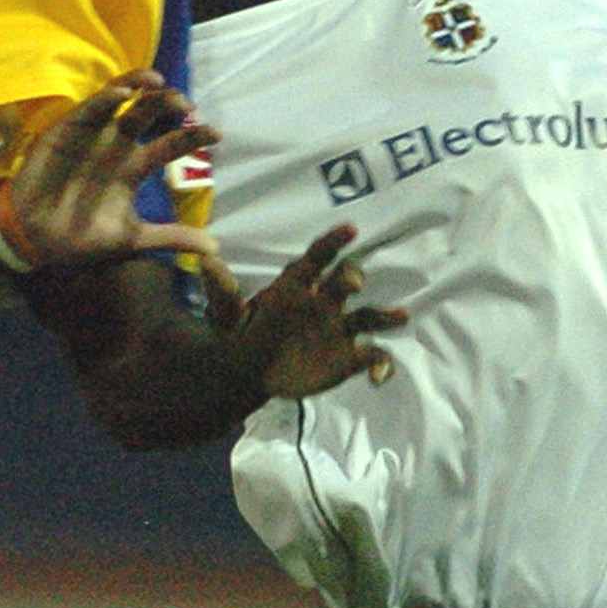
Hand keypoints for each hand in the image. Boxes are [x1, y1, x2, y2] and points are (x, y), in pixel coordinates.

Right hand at [1, 70, 223, 269]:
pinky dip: (106, 97)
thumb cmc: (81, 235)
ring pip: (122, 99)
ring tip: (158, 83)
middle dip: (169, 103)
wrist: (35, 239)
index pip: (170, 144)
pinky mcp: (69, 130)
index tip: (216, 134)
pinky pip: (90, 107)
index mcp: (135, 166)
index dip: (193, 137)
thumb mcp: (131, 239)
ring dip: (140, 86)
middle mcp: (118, 144)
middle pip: (149, 112)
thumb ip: (170, 237)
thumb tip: (214, 249)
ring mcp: (94, 134)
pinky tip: (123, 92)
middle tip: (186, 105)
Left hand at [210, 224, 405, 397]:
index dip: (332, 242)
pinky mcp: (349, 358)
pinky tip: (377, 378)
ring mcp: (340, 329)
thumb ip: (222, 294)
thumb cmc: (242, 337)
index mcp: (298, 286)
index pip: (317, 257)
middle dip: (351, 277)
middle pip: (346, 280)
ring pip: (370, 316)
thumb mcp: (227, 319)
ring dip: (386, 316)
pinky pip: (374, 357)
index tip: (350, 229)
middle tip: (349, 283)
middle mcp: (325, 302)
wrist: (252, 374)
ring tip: (400, 316)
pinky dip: (382, 366)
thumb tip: (205, 261)